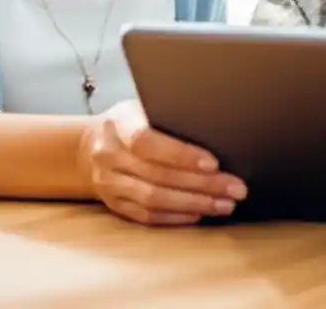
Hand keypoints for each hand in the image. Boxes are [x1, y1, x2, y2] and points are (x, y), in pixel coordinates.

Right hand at [78, 100, 247, 224]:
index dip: (182, 155)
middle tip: (235, 188)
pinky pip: (147, 215)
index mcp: (119, 126)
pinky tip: (200, 213)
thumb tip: (217, 128)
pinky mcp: (115, 205)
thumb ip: (170, 118)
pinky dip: (177, 216)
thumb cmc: (129, 123)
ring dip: (194, 203)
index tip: (213, 163)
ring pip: (154, 199)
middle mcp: (109, 156)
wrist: (89, 147)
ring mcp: (109, 184)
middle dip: (202, 184)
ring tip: (225, 204)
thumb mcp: (142, 108)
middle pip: (159, 175)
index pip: (148, 142)